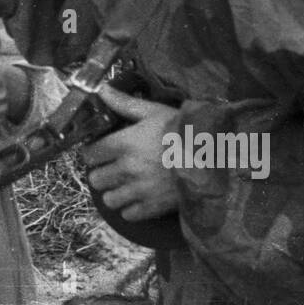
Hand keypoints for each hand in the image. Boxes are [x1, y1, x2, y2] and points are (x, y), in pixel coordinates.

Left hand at [79, 86, 180, 222]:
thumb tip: (102, 89)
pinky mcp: (153, 207)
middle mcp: (126, 169)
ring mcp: (139, 190)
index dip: (92, 153)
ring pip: (109, 200)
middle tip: (111, 169)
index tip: (98, 152)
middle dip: (101, 174)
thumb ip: (124, 103)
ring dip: (113, 193)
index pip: (90, 154)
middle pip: (95, 180)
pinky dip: (129, 208)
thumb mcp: (153, 111)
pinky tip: (137, 198)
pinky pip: (128, 214)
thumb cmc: (182, 130)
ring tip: (123, 186)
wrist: (213, 156)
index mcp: (123, 144)